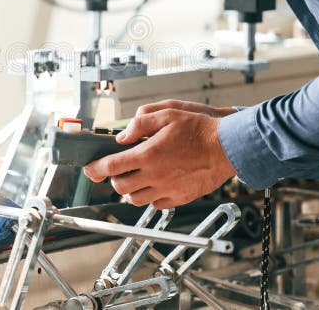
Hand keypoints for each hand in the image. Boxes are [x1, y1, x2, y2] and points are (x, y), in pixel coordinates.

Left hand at [83, 100, 237, 208]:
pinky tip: (155, 184)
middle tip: (118, 169)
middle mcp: (155, 175)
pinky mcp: (180, 197)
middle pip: (121, 186)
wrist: (228, 147)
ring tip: (136, 177)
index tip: (90, 169)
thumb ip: (140, 123)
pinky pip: (156, 205)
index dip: (96, 169)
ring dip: (131, 189)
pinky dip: (150, 197)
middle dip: (114, 178)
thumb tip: (122, 136)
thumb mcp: (167, 113)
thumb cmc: (199, 128)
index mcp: (148, 154)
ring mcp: (167, 189)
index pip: (111, 166)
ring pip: (136, 199)